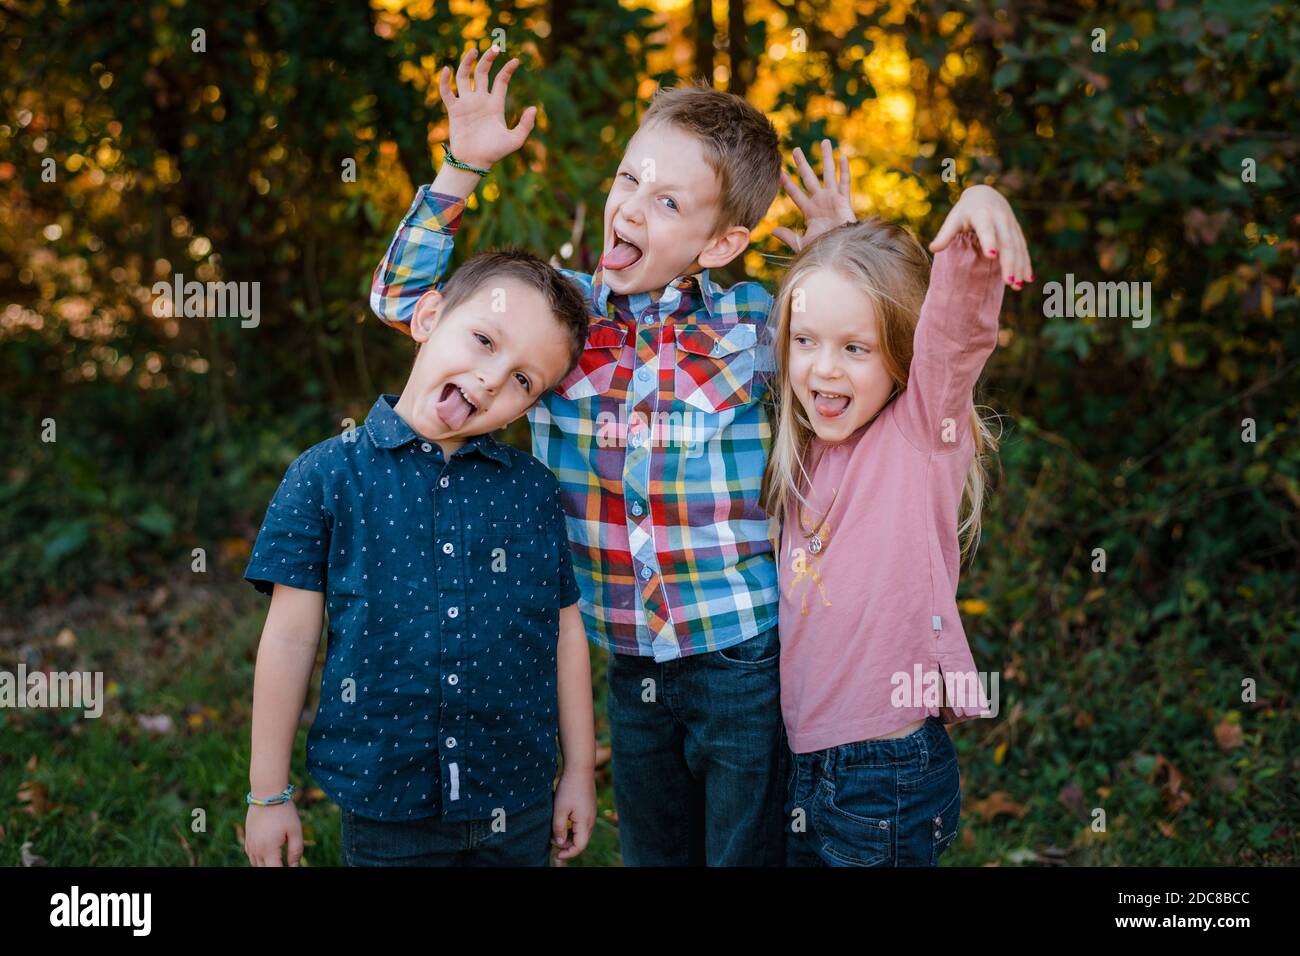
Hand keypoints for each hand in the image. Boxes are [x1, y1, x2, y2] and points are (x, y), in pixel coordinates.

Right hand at [244, 801, 302, 866]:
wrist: (267, 795)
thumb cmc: (284, 812)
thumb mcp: (295, 831)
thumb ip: (296, 851)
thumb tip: (295, 866)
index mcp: (268, 850)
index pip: (275, 870)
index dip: (284, 870)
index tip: (291, 866)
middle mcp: (256, 850)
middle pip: (265, 869)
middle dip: (275, 867)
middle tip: (285, 861)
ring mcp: (250, 845)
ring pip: (256, 864)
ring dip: (266, 864)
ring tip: (278, 859)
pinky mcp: (248, 839)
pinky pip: (251, 856)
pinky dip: (259, 859)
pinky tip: (268, 854)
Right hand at [438, 46, 536, 168]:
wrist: (474, 162)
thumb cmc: (494, 153)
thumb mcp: (515, 140)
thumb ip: (525, 125)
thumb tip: (533, 108)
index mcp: (495, 105)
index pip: (501, 81)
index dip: (508, 70)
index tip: (516, 61)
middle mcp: (480, 101)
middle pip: (483, 73)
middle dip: (488, 59)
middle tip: (495, 47)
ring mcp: (467, 104)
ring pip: (465, 77)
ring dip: (468, 63)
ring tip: (474, 50)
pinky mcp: (454, 110)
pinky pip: (447, 92)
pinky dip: (445, 81)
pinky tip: (447, 70)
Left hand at [550, 768, 595, 861]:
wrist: (580, 769)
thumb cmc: (569, 788)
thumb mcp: (559, 809)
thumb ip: (558, 828)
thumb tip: (559, 843)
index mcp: (585, 823)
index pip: (579, 846)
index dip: (568, 854)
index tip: (556, 855)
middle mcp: (591, 821)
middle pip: (580, 841)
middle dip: (566, 844)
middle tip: (551, 840)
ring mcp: (591, 814)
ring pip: (580, 833)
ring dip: (568, 835)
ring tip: (554, 830)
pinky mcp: (588, 808)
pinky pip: (581, 824)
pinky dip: (571, 827)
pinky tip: (561, 821)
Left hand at [772, 138, 855, 253]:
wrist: (839, 253)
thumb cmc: (822, 250)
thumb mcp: (802, 244)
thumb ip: (788, 236)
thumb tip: (772, 231)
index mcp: (809, 211)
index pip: (795, 193)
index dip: (787, 184)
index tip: (778, 172)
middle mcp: (820, 202)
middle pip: (809, 178)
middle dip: (802, 164)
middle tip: (795, 150)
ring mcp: (833, 199)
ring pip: (828, 174)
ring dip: (826, 158)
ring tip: (824, 142)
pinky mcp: (844, 201)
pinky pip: (844, 183)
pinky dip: (844, 171)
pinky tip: (842, 157)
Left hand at [929, 184, 1033, 289]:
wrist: (985, 194)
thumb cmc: (964, 211)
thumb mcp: (953, 219)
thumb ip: (945, 234)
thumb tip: (933, 249)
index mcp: (982, 215)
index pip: (986, 229)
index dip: (989, 240)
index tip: (991, 255)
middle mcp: (1000, 219)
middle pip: (1007, 242)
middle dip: (1009, 262)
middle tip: (1009, 282)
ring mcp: (1011, 225)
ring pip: (1018, 247)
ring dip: (1020, 266)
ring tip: (1017, 286)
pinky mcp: (1017, 231)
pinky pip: (1023, 248)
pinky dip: (1026, 263)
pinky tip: (1029, 278)